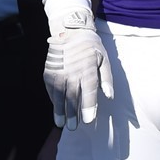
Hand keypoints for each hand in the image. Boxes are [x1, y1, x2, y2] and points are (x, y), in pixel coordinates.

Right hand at [43, 9, 112, 128]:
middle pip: (72, 96)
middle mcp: (72, 72)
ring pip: (59, 95)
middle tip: (73, 127)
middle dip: (72, 113)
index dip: (88, 107)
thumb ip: (107, 78)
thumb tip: (110, 96)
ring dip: (59, 110)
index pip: (88, 92)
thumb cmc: (91, 48)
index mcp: (88, 69)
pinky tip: (56, 109)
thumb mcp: (104, 59)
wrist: (70, 31)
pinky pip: (51, 89)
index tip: (88, 120)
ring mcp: (59, 72)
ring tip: (60, 124)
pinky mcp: (49, 72)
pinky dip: (53, 100)